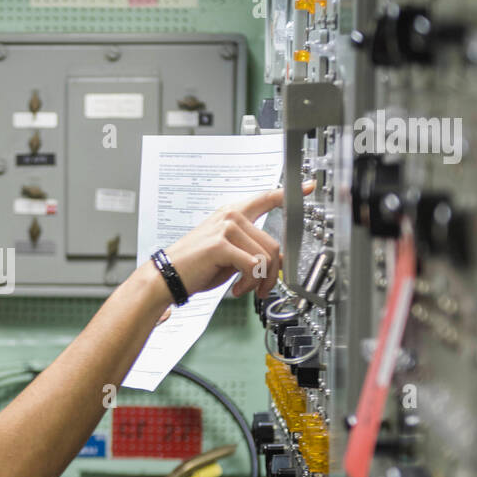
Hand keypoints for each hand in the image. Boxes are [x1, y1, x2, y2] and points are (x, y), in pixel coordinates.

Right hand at [163, 182, 312, 300]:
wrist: (168, 277)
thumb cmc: (196, 267)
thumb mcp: (229, 255)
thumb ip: (251, 250)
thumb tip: (277, 260)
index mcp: (232, 214)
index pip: (265, 198)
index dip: (288, 194)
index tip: (308, 187)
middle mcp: (230, 216)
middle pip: (273, 244)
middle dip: (272, 274)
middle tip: (261, 289)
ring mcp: (226, 228)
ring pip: (266, 257)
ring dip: (259, 281)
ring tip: (244, 289)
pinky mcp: (221, 244)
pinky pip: (253, 265)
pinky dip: (249, 283)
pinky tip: (237, 289)